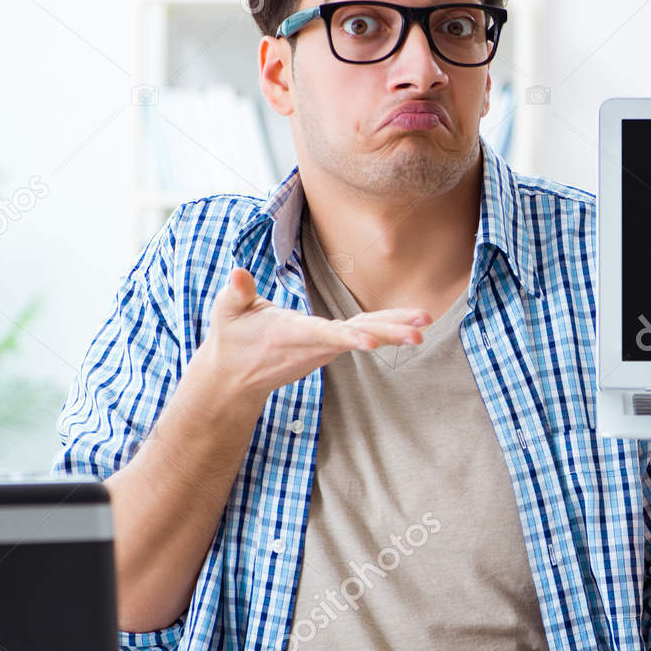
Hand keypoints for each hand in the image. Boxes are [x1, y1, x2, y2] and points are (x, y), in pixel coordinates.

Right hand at [199, 267, 431, 408]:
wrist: (235, 377)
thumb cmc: (231, 338)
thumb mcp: (226, 312)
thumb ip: (235, 292)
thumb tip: (238, 272)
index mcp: (289, 334)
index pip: (322, 335)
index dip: (346, 337)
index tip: (370, 341)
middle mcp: (313, 344)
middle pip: (356, 336)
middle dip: (387, 334)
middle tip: (418, 333)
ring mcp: (324, 348)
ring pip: (365, 334)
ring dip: (395, 329)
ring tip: (424, 325)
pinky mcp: (329, 346)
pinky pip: (363, 333)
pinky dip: (386, 327)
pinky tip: (411, 324)